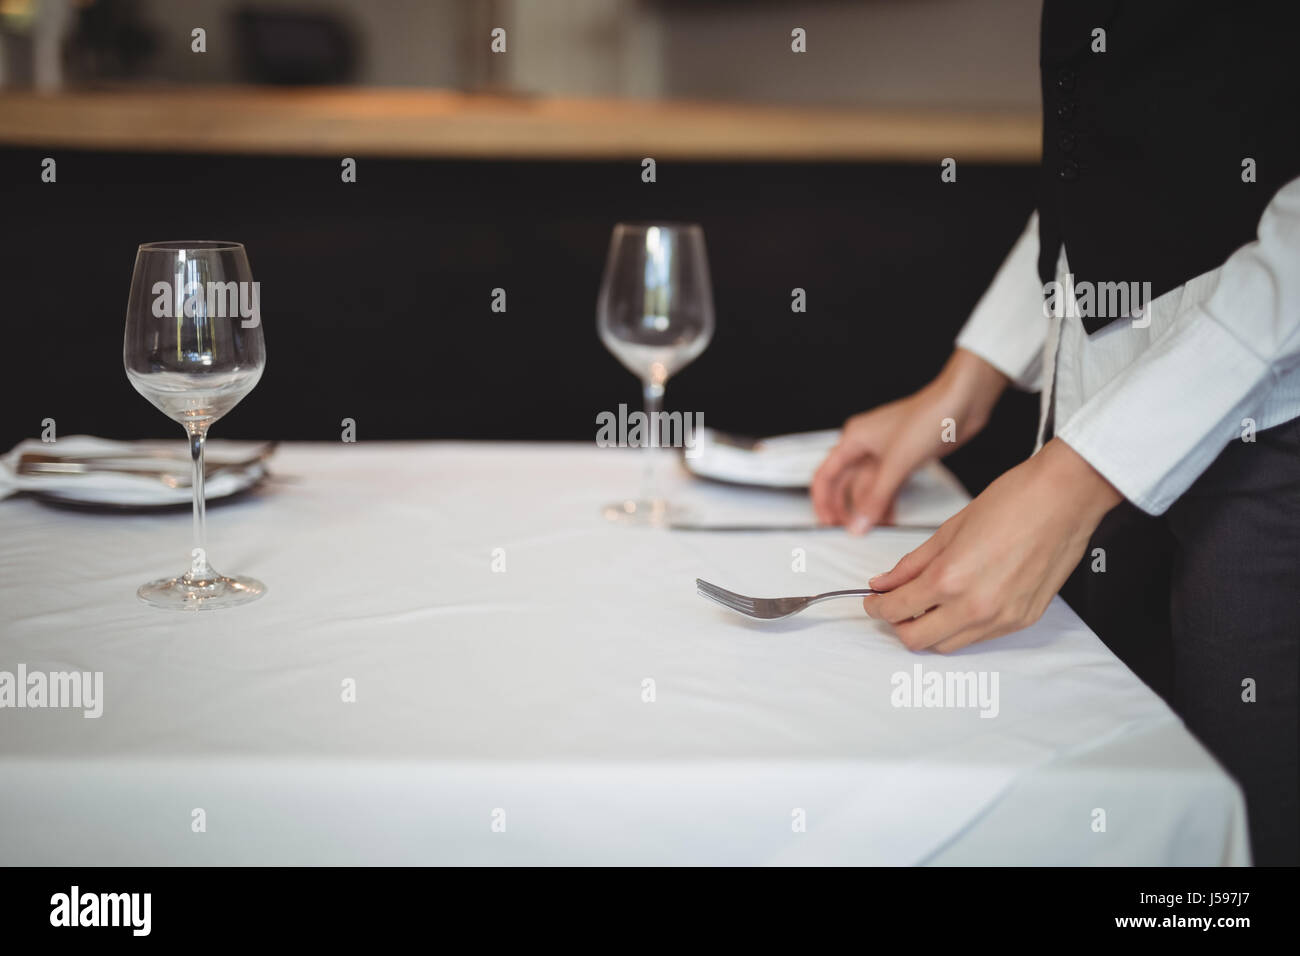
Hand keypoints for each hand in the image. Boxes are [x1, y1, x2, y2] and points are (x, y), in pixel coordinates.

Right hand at [810, 348, 1007, 532]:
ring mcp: (884, 452)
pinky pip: (887, 485)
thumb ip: (876, 498)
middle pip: (844, 482)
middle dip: (844, 507)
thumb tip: (858, 524)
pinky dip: (886, 501)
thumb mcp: (896, 464)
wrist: (961, 403)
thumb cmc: (927, 417)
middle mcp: (865, 445)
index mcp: (853, 439)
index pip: (825, 475)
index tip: (826, 523)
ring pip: (867, 486)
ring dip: (868, 507)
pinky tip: (890, 516)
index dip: (822, 501)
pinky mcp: (903, 458)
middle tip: (847, 530)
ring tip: (871, 528)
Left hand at [862, 438, 1122, 652]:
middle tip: (894, 605)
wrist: (1064, 499)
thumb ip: (912, 564)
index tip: (873, 599)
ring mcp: (1002, 618)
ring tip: (926, 604)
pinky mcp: (1023, 620)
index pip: (897, 609)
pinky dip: (961, 626)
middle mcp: (975, 607)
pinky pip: (980, 637)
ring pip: (949, 644)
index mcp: (951, 579)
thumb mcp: (949, 530)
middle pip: (917, 639)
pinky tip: (959, 603)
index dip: (877, 606)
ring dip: (929, 629)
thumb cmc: (1012, 502)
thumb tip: (884, 582)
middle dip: (897, 624)